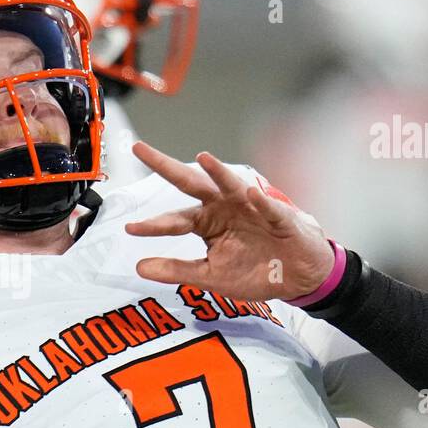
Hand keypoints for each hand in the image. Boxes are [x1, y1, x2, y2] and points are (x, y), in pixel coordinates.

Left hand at [125, 141, 333, 300]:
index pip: (174, 220)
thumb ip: (177, 270)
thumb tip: (140, 267)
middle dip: (166, 166)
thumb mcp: (210, 276)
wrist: (297, 278)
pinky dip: (261, 202)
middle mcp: (223, 208)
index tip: (130, 228)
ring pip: (231, 185)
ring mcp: (251, 207)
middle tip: (139, 149)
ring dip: (218, 172)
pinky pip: (269, 209)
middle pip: (191, 184)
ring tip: (203, 158)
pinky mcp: (278, 217)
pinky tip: (252, 194)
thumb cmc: (255, 271)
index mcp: (206, 223)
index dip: (153, 225)